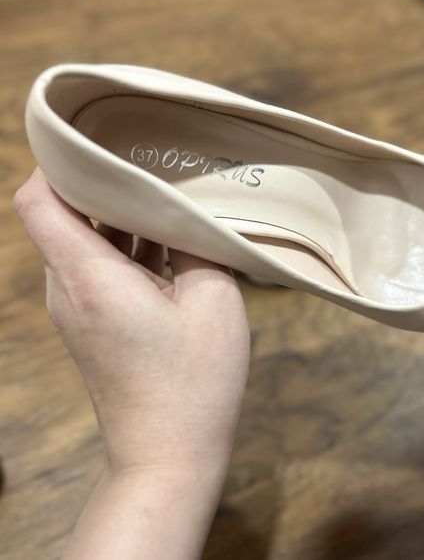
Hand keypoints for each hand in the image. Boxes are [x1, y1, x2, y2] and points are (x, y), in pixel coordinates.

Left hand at [14, 168, 250, 558]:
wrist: (169, 455)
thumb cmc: (193, 382)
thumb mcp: (213, 299)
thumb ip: (199, 242)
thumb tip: (191, 210)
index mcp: (89, 275)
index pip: (39, 200)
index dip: (59, 163)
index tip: (100, 139)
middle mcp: (69, 288)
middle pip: (63, 212)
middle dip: (101, 180)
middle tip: (150, 156)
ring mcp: (77, 308)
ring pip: (83, 238)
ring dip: (118, 213)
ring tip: (165, 192)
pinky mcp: (92, 322)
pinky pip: (98, 265)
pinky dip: (125, 243)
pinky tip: (169, 236)